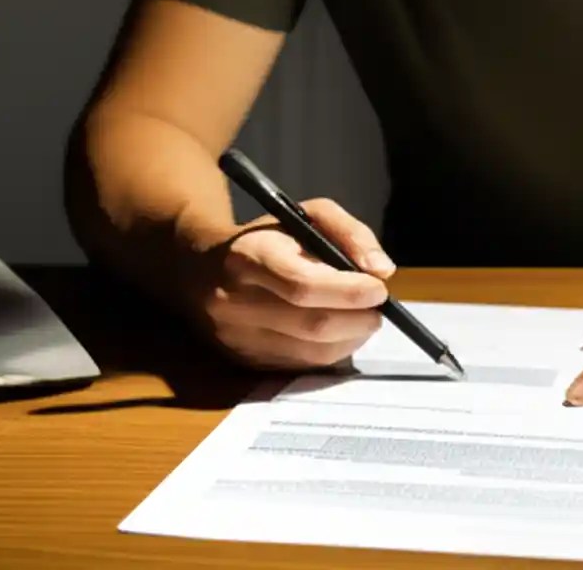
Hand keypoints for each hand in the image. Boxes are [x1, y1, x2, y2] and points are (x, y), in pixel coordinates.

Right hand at [194, 198, 395, 369]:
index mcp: (249, 257)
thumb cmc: (266, 239)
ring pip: (313, 352)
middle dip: (359, 319)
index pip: (303, 284)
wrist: (200, 270)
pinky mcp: (246, 363)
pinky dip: (333, 351)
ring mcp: (238, 339)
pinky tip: (339, 332)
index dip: (349, 291)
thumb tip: (382, 271)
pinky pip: (304, 366)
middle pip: (313, 325)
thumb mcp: (307, 215)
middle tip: (378, 307)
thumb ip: (350, 233)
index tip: (379, 289)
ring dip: (352, 338)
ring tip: (362, 317)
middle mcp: (236, 302)